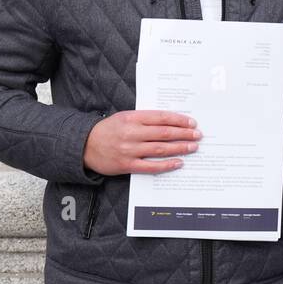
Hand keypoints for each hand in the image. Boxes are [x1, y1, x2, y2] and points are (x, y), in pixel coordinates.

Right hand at [82, 109, 200, 176]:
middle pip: (164, 133)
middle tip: (198, 135)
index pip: (161, 117)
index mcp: (132, 118)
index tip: (192, 122)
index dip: (179, 120)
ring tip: (193, 147)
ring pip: (160, 149)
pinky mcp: (126, 164)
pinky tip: (178, 162)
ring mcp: (129, 150)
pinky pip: (150, 166)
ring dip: (179, 148)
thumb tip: (170, 122)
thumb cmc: (108, 130)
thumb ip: (145, 119)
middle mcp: (132, 133)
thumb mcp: (125, 117)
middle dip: (184, 134)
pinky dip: (166, 165)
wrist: (84, 145)